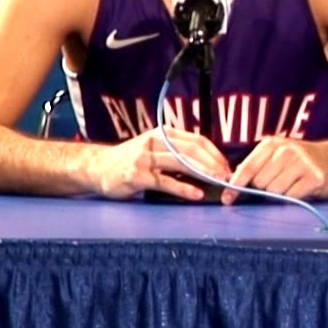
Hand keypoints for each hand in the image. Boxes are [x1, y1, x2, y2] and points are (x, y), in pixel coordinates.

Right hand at [88, 127, 232, 200]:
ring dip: (204, 173)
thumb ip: (177, 151)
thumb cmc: (132, 159)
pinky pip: (165, 181)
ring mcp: (145, 158)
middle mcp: (155, 141)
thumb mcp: (155, 148)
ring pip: (181, 163)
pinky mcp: (137, 175)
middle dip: (214, 163)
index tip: (227, 166)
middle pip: (193, 150)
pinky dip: (183, 189)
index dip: (215, 153)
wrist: (98, 167)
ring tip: (219, 182)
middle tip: (228, 176)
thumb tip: (208, 163)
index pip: (197, 140)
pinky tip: (196, 195)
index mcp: (164, 133)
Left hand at [223, 137, 327, 202]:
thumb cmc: (299, 160)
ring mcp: (301, 163)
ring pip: (274, 191)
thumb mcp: (277, 155)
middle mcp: (286, 150)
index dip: (235, 185)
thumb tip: (232, 183)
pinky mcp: (313, 177)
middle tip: (276, 184)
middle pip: (260, 182)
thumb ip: (257, 166)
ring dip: (279, 194)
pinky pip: (291, 197)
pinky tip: (300, 189)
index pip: (248, 167)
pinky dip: (292, 198)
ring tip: (290, 185)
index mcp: (272, 144)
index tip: (227, 199)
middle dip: (263, 189)